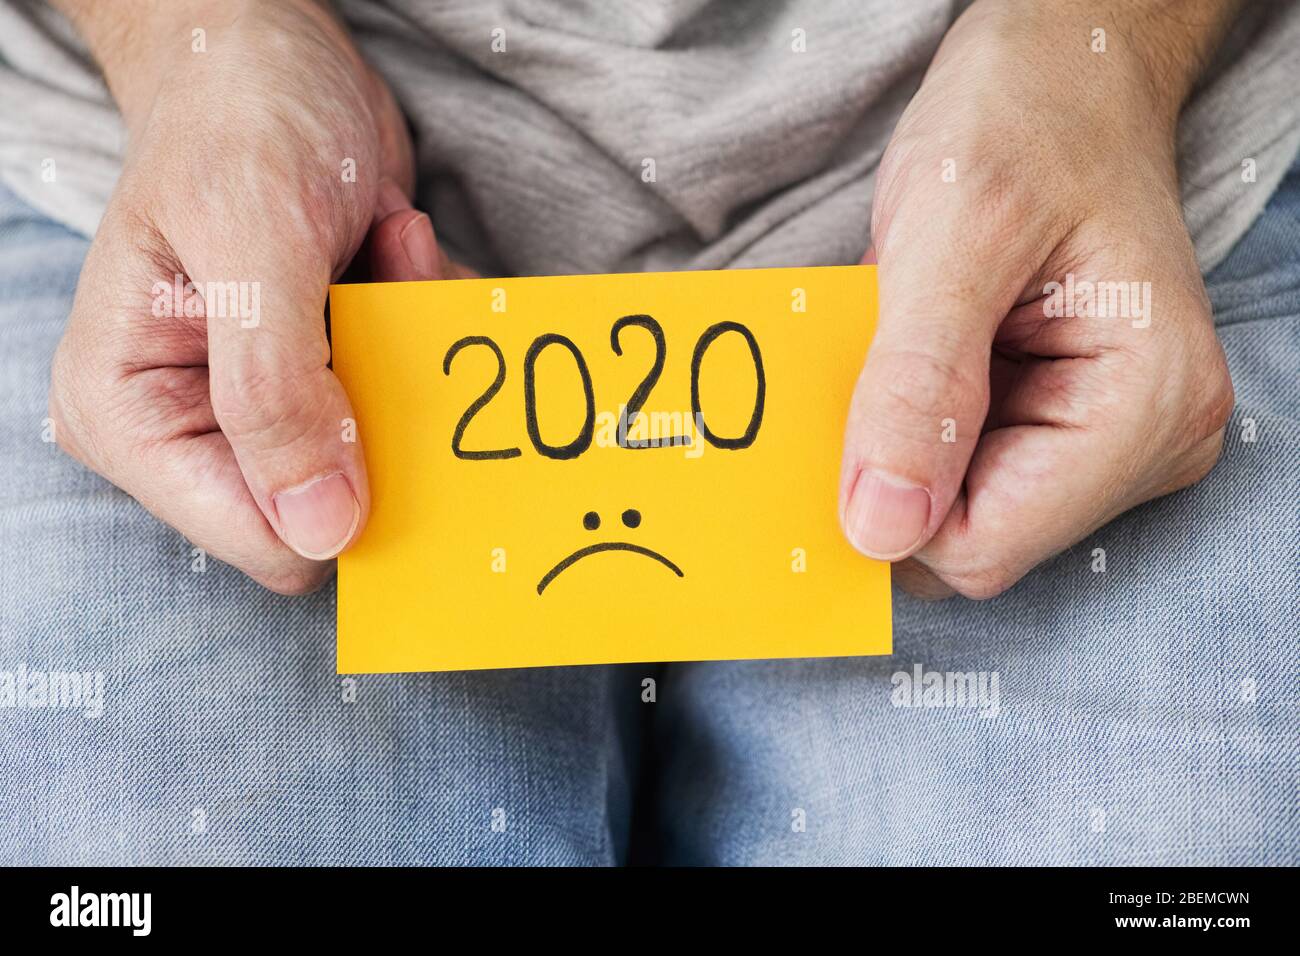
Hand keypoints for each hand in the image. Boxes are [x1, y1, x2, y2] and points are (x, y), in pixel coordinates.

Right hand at [48, 0, 458, 592]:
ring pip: (390, 451)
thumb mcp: (253, 249)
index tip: (370, 386)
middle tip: (369, 296)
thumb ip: (275, 392)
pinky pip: (416, 394)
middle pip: (332, 505)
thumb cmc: (238, 126)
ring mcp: (269, 405)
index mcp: (134, 417)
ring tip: (377, 250)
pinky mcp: (329, 373)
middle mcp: (198, 427)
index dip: (337, 490)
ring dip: (406, 346)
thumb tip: (321, 531)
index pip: (258, 536)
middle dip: (378, 403)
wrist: (276, 60)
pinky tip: (390, 243)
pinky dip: (424, 318)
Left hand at [839, 0, 1238, 598]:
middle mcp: (1145, 443)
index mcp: (1145, 408)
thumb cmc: (1023, 124)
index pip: (983, 544)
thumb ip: (919, 386)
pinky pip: (958, 469)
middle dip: (896, 463)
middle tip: (879, 356)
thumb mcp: (954, 238)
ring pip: (954, 507)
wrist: (1059, 74)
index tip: (844, 419)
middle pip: (970, 535)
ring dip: (900, 436)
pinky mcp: (1066, 424)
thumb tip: (879, 528)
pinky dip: (913, 421)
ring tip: (911, 335)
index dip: (890, 503)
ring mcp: (1108, 439)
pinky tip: (921, 347)